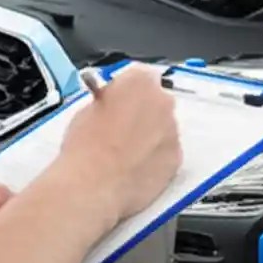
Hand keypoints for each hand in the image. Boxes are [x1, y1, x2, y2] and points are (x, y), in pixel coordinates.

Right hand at [58, 64, 181, 224]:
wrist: (93, 186)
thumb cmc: (84, 147)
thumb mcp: (86, 111)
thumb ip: (108, 100)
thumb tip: (112, 105)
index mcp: (139, 82)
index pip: (140, 76)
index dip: (127, 90)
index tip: (119, 101)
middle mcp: (163, 101)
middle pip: (157, 101)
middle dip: (143, 113)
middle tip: (123, 130)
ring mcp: (173, 130)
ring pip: (164, 128)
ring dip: (151, 136)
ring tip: (127, 156)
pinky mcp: (178, 157)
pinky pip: (167, 152)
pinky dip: (156, 158)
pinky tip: (136, 170)